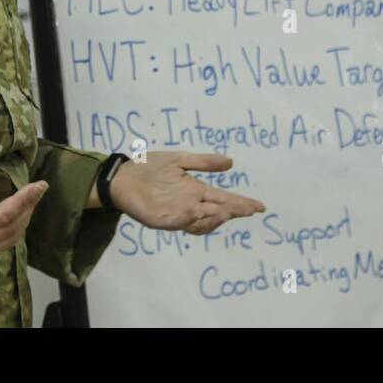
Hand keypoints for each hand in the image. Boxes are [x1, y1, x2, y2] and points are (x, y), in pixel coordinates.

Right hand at [0, 177, 47, 257]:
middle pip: (12, 228)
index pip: (2, 216)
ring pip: (12, 237)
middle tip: (41, 187)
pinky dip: (19, 226)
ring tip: (34, 196)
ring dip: (26, 217)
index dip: (23, 201)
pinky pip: (6, 242)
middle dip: (30, 206)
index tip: (39, 185)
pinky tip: (23, 211)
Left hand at [107, 151, 264, 233]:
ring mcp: (178, 214)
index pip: (224, 199)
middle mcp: (191, 205)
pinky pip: (182, 222)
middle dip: (234, 211)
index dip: (242, 204)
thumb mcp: (179, 160)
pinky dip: (194, 220)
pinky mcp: (163, 219)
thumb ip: (203, 162)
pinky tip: (202, 212)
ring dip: (216, 217)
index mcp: (197, 191)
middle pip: (218, 212)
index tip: (259, 206)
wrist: (123, 177)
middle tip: (248, 209)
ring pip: (204, 221)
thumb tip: (231, 162)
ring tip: (228, 210)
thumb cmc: (149, 167)